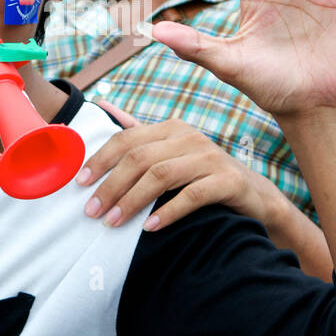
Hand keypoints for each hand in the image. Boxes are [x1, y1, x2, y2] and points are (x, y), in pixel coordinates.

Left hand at [74, 101, 280, 231]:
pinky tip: (150, 227)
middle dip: (111, 186)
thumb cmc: (204, 178)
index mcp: (171, 129)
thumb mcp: (172, 154)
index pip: (127, 139)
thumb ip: (140, 136)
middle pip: (140, 158)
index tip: (79, 184)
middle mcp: (189, 138)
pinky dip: (167, 212)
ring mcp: (210, 158)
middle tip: (92, 212)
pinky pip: (192, 195)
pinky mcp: (228, 181)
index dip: (100, 160)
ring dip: (132, 201)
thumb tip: (104, 108)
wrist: (256, 198)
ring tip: (113, 222)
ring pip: (161, 176)